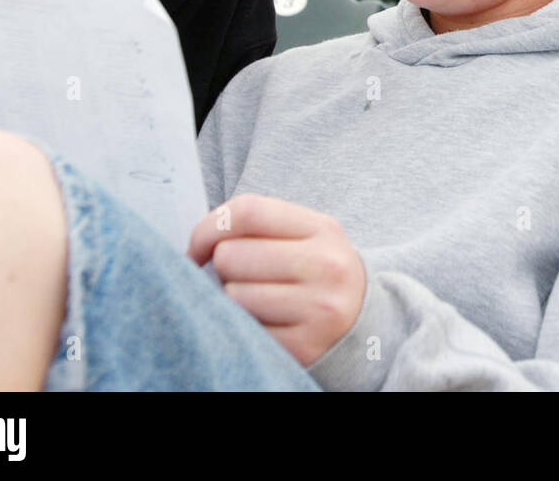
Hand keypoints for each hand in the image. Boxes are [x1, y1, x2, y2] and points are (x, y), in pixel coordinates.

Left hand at [188, 194, 365, 366]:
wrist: (360, 319)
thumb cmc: (315, 271)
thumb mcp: (305, 236)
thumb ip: (259, 226)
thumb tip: (198, 244)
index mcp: (323, 229)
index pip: (248, 211)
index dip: (208, 228)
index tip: (197, 248)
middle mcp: (326, 266)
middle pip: (232, 256)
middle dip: (225, 267)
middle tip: (243, 276)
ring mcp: (318, 308)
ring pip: (233, 296)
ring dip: (233, 299)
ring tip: (258, 299)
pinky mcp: (304, 347)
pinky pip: (246, 330)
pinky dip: (245, 327)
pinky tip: (266, 322)